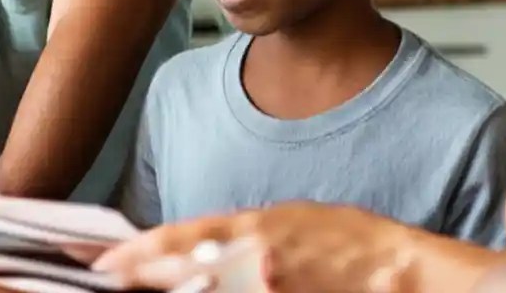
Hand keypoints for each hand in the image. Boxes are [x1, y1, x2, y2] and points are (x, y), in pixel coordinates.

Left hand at [92, 202, 415, 292]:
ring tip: (139, 292)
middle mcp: (251, 264)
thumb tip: (193, 248)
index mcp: (252, 229)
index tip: (103, 263)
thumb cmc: (350, 242)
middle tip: (107, 282)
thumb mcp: (289, 219)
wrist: (403, 273)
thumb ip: (240, 233)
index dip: (135, 254)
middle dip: (140, 281)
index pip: (177, 241)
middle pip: (178, 278)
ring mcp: (264, 290)